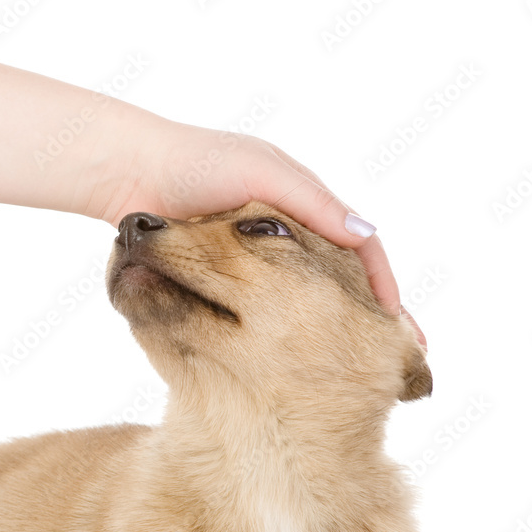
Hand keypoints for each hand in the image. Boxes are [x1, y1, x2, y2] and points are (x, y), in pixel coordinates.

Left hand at [93, 117, 425, 346]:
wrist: (129, 174)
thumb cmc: (197, 165)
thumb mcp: (263, 174)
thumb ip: (312, 204)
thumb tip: (365, 234)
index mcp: (303, 202)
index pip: (360, 248)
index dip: (384, 286)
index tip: (402, 328)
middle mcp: (286, 231)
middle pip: (341, 279)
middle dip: (372, 316)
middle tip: (400, 358)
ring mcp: (255, 255)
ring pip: (308, 296)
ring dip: (337, 327)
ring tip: (360, 366)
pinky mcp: (222, 275)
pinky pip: (265, 307)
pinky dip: (289, 328)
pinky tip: (301, 356)